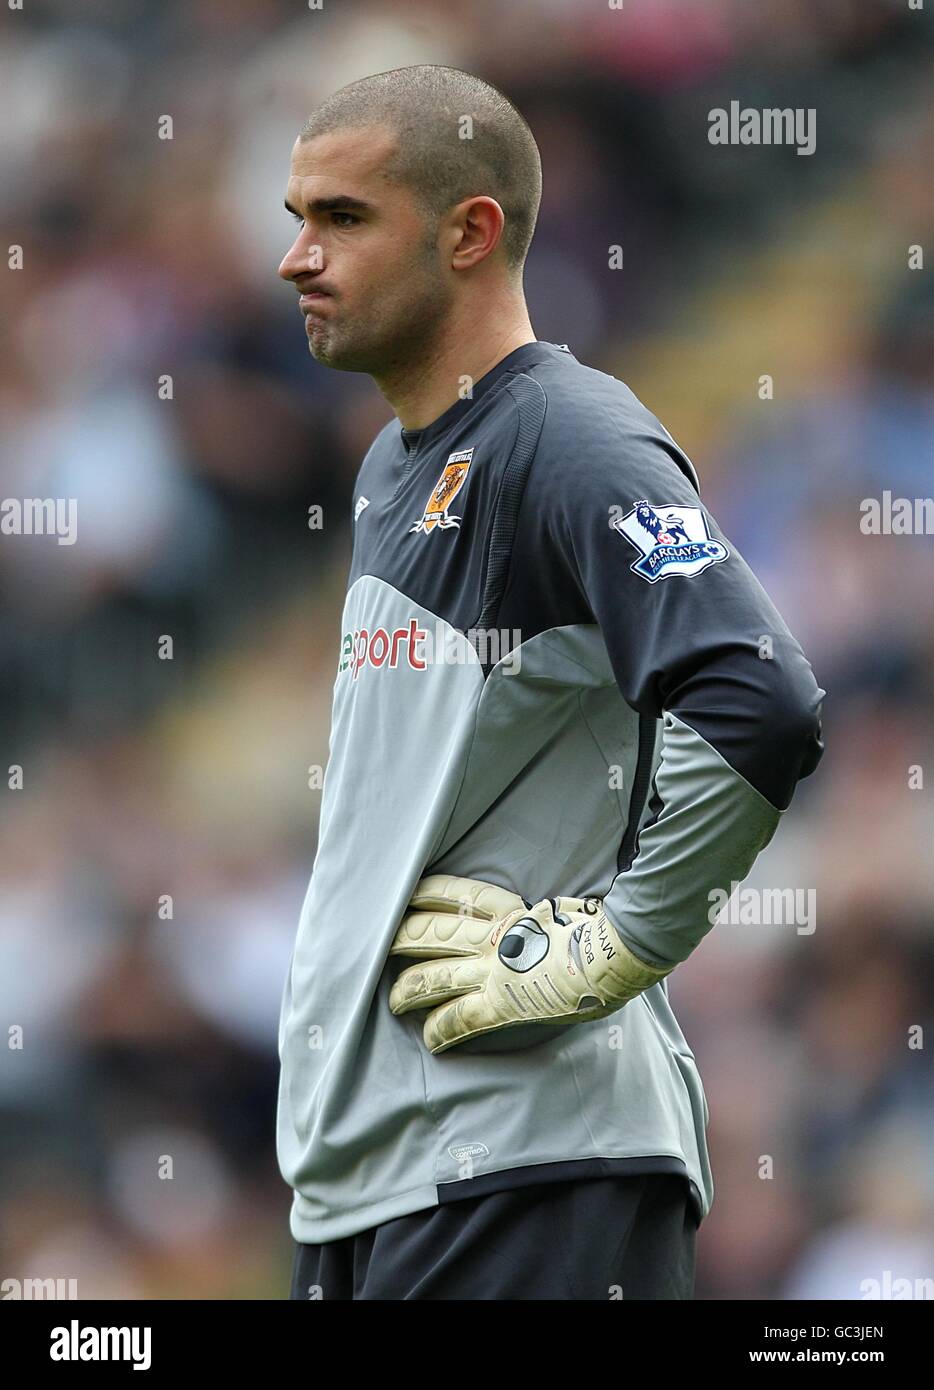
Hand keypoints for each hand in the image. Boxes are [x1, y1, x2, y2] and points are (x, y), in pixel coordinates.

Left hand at [388, 873, 673, 1054]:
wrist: (616, 953)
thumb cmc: (602, 930)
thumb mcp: (567, 910)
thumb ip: (546, 915)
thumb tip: (554, 915)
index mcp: (508, 912)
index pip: (457, 895)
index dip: (428, 893)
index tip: (409, 893)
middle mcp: (492, 939)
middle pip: (431, 933)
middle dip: (402, 938)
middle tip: (383, 945)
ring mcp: (493, 972)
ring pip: (433, 977)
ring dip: (407, 989)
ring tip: (394, 1000)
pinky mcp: (501, 1006)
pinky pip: (458, 1018)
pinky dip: (440, 1030)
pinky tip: (430, 1040)